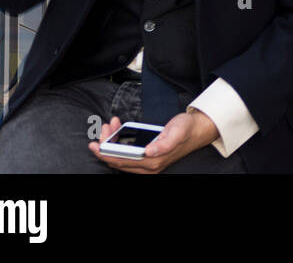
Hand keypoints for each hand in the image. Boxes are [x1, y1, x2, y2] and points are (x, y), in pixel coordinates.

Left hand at [90, 110, 219, 173]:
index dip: (105, 153)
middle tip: (105, 128)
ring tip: (111, 125)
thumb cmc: (186, 130)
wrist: (197, 130)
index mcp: (153, 162)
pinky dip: (119, 143)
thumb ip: (164, 144)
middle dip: (106, 145)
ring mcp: (147, 164)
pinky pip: (127, 154)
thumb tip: (150, 151)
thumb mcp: (176, 132)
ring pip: (120, 157)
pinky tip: (119, 131)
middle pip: (117, 160)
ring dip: (112, 142)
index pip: (121, 161)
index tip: (96, 143)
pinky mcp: (147, 158)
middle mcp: (148, 167)